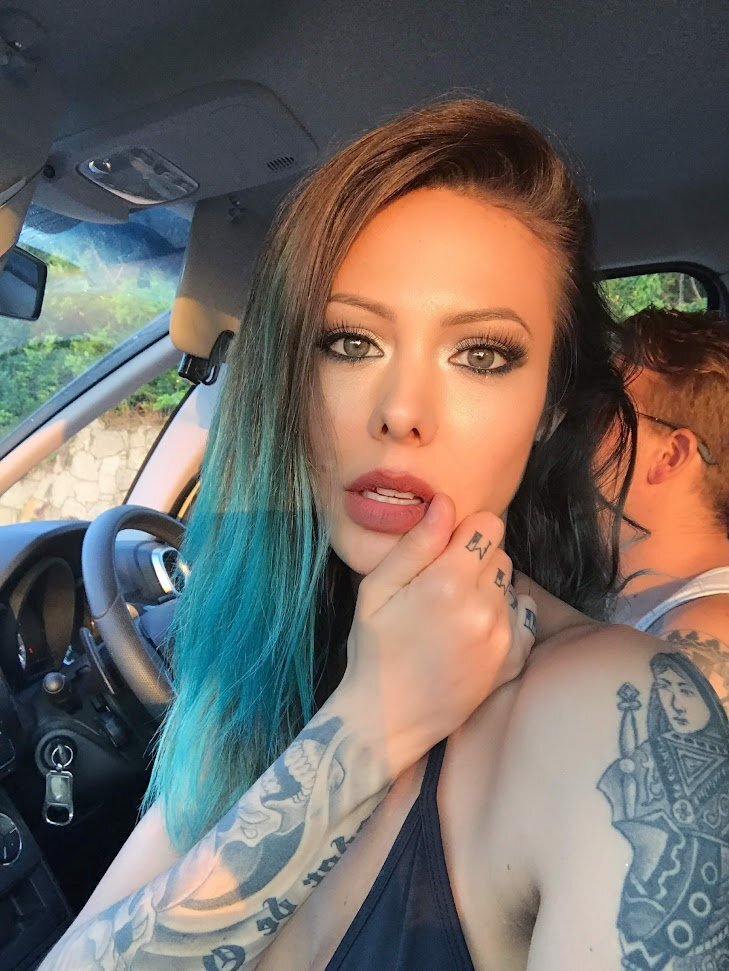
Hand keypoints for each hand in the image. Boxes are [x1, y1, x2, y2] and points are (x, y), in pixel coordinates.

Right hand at [337, 493, 536, 775]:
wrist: (387, 719)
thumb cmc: (374, 649)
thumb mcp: (376, 590)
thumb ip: (415, 544)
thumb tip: (445, 503)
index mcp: (448, 582)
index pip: (489, 525)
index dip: (465, 532)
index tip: (443, 551)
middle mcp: (484, 606)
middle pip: (500, 554)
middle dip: (475, 561)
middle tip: (441, 588)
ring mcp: (503, 636)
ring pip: (510, 586)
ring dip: (488, 590)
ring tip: (454, 614)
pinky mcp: (512, 661)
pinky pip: (524, 617)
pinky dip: (505, 618)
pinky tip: (474, 633)